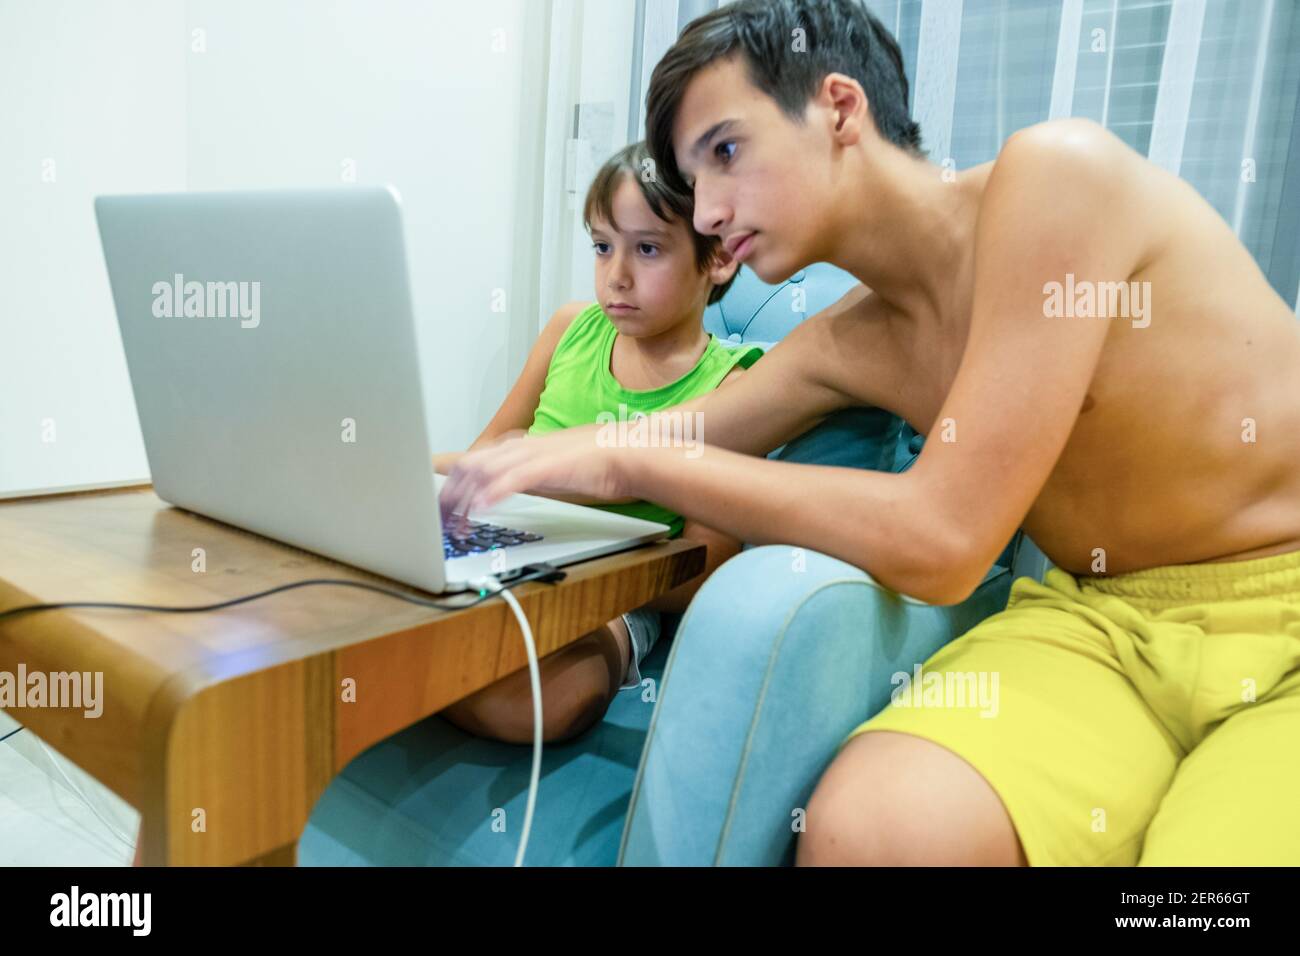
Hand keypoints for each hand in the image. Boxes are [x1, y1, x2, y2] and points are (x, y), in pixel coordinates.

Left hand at [439, 425, 628, 528]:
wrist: (624, 453)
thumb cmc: (592, 464)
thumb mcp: (547, 469)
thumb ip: (523, 476)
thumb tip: (502, 490)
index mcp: (518, 449)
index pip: (472, 461)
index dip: (450, 484)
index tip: (440, 507)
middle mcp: (520, 449)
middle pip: (470, 466)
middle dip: (449, 496)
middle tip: (438, 522)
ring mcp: (533, 455)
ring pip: (486, 472)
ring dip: (465, 500)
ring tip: (454, 524)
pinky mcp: (548, 466)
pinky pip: (514, 478)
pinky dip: (494, 493)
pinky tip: (481, 508)